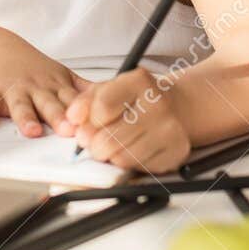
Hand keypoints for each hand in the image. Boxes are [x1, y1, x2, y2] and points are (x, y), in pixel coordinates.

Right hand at [0, 29, 90, 136]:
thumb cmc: (32, 67)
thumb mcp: (61, 75)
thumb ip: (84, 91)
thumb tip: (114, 100)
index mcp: (57, 86)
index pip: (74, 102)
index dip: (85, 115)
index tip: (94, 128)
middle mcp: (38, 88)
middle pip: (51, 105)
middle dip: (61, 117)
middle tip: (70, 130)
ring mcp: (15, 89)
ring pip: (21, 105)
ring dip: (25, 118)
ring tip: (30, 131)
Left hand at [65, 68, 191, 172]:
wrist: (176, 107)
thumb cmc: (136, 100)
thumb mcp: (107, 90)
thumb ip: (84, 101)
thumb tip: (72, 119)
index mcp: (139, 82)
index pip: (102, 108)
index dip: (88, 123)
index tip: (86, 126)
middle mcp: (159, 104)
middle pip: (109, 139)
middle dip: (95, 145)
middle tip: (96, 142)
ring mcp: (170, 129)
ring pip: (121, 158)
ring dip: (111, 156)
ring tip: (115, 145)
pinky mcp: (176, 152)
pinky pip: (138, 168)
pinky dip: (129, 163)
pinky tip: (133, 150)